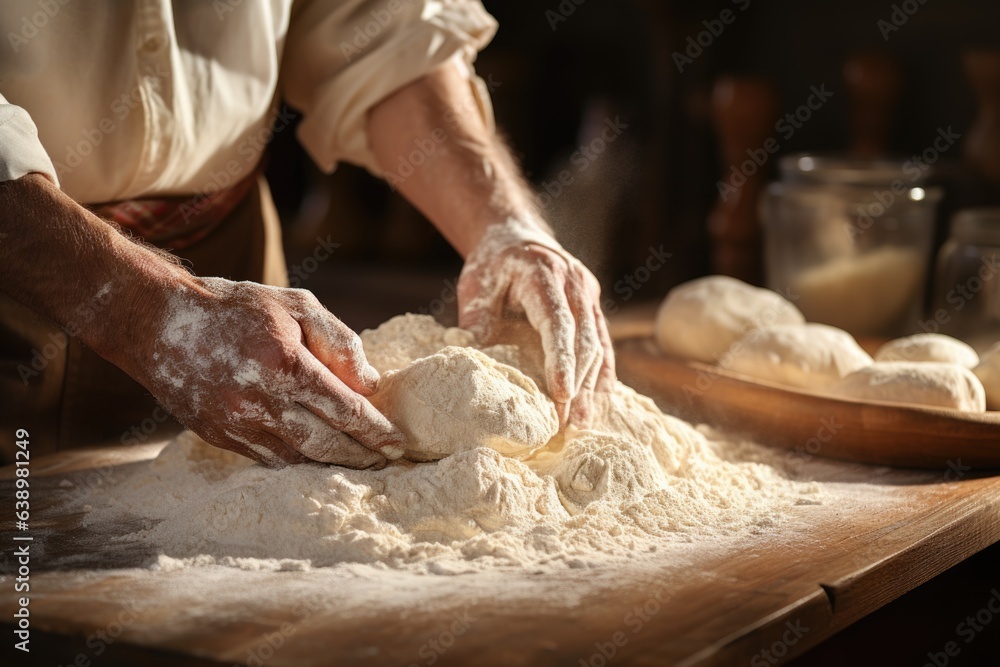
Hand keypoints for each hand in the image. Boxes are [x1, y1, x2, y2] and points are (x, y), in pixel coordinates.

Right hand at [123, 277, 405, 467]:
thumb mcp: (296, 305)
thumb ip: (339, 341)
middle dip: (362, 455)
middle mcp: (261, 400)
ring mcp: (237, 423)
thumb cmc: (236, 307)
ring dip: (333, 465)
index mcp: (285, 364)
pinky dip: (298, 463)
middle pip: (326, 444)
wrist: (156, 322)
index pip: (346, 410)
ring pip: (298, 459)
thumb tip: (371, 383)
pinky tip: (317, 459)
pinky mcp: (219, 436)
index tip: (398, 444)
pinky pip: (269, 459)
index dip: (376, 431)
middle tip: (386, 461)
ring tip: (359, 463)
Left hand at [457, 220, 615, 425]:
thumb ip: (476, 322)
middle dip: (580, 384)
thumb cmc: (492, 265)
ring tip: (582, 423)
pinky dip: (600, 375)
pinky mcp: (592, 308)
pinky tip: (597, 403)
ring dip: (592, 386)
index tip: (562, 393)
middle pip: (584, 339)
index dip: (561, 359)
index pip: (558, 322)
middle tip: (571, 423)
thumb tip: (477, 363)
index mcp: (544, 274)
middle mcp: (574, 282)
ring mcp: (588, 294)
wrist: (514, 236)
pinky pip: (602, 344)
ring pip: (599, 345)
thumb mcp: (476, 287)